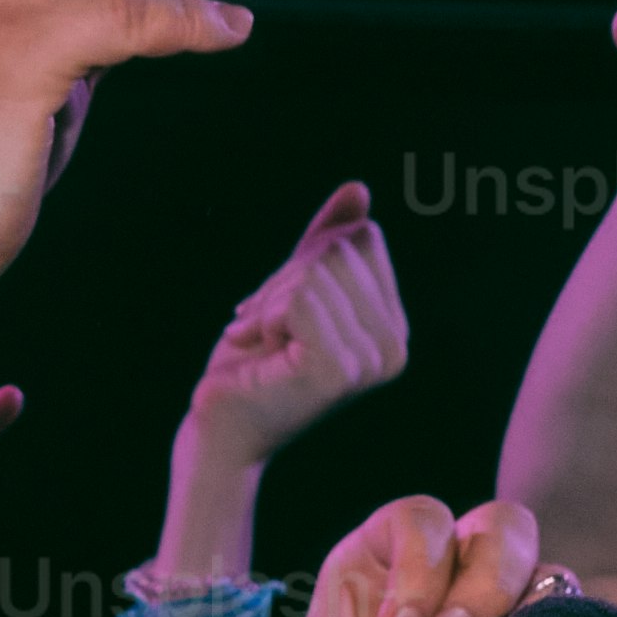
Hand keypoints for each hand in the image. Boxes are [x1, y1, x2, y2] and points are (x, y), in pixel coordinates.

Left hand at [183, 180, 408, 467]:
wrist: (222, 426)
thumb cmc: (255, 361)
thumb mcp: (293, 288)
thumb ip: (328, 242)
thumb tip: (359, 190)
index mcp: (393, 327)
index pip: (362, 237)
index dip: (310, 257)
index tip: (282, 306)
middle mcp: (394, 348)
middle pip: (340, 249)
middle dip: (287, 277)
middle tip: (265, 325)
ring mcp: (369, 363)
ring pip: (314, 273)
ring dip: (269, 300)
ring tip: (261, 341)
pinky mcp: (336, 371)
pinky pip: (299, 299)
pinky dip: (264, 315)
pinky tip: (258, 350)